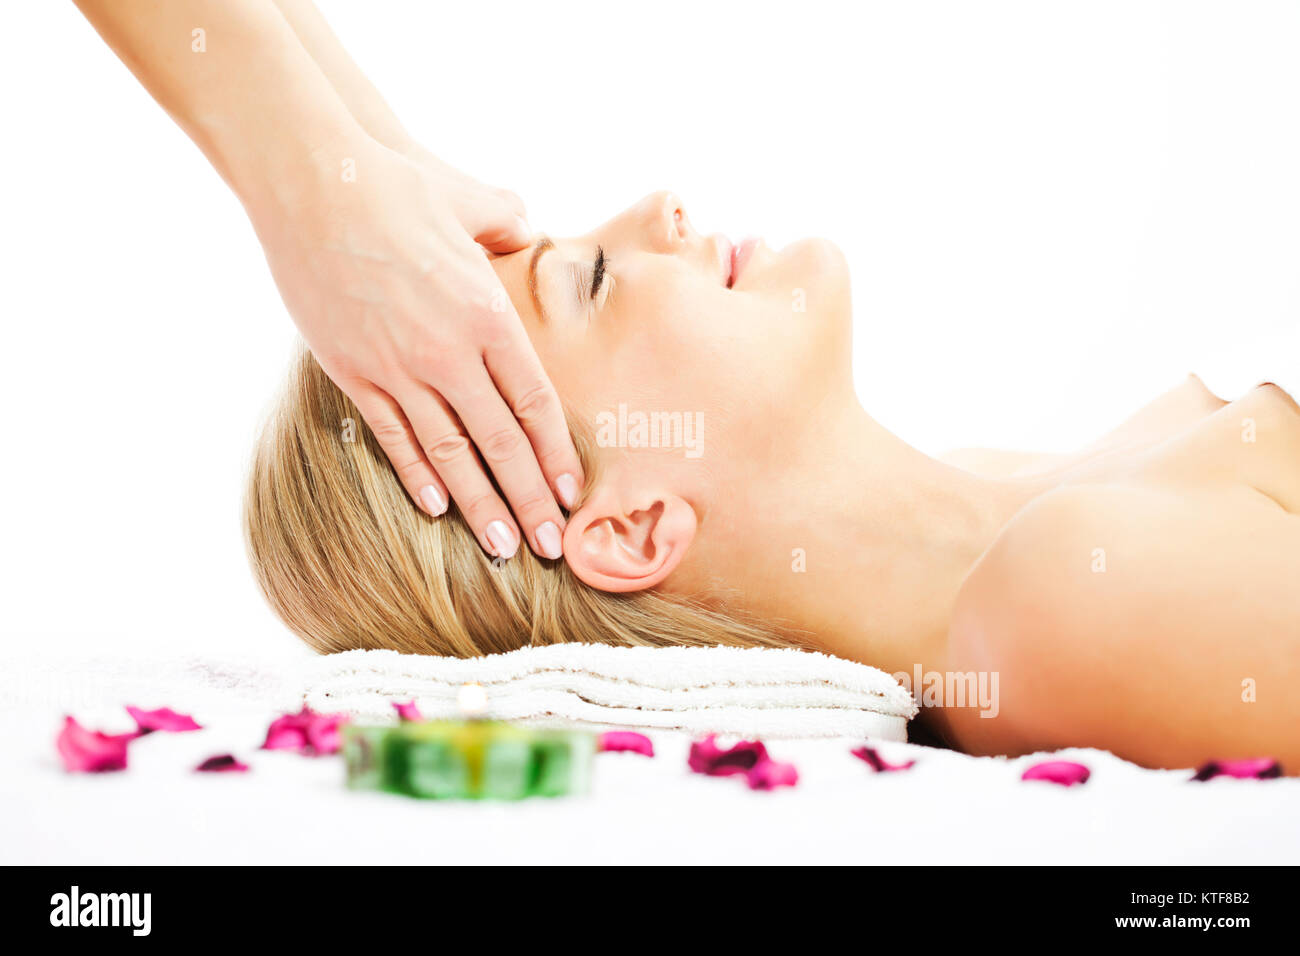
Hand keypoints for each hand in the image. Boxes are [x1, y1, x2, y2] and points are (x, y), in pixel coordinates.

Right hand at [250, 134, 581, 559]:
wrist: (314, 183)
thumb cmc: (398, 185)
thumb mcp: (474, 200)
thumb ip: (512, 224)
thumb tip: (531, 232)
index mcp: (489, 315)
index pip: (534, 402)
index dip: (555, 453)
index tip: (572, 493)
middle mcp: (449, 352)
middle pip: (500, 442)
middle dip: (529, 500)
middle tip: (551, 547)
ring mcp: (397, 367)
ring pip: (448, 452)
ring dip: (478, 504)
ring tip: (502, 546)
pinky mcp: (352, 371)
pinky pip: (391, 435)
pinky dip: (415, 474)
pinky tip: (436, 508)